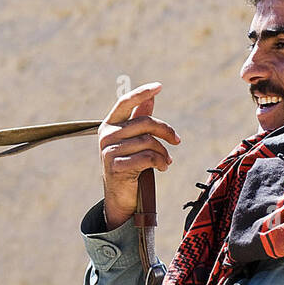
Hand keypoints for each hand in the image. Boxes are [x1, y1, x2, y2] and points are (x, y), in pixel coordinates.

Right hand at [100, 82, 180, 228]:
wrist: (120, 198)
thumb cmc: (129, 166)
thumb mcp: (134, 142)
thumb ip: (140, 120)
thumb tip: (151, 98)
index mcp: (109, 125)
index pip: (125, 102)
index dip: (142, 93)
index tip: (159, 86)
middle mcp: (106, 135)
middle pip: (145, 123)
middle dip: (166, 131)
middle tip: (177, 141)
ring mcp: (108, 151)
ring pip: (148, 142)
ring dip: (163, 152)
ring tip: (167, 161)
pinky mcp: (115, 166)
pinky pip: (147, 157)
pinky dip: (160, 162)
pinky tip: (163, 168)